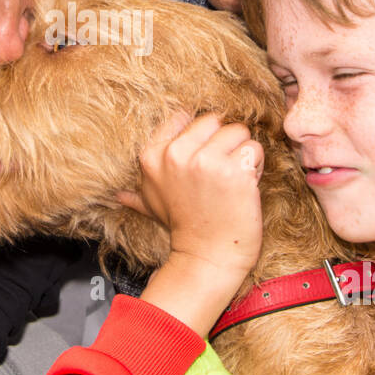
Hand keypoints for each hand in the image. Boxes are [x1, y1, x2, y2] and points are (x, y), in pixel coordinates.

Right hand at [120, 112, 263, 335]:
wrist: (207, 257)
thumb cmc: (184, 229)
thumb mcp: (153, 206)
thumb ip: (138, 193)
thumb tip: (118, 197)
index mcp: (153, 155)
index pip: (185, 116)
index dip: (200, 136)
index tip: (200, 160)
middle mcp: (176, 154)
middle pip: (215, 120)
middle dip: (223, 142)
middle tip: (219, 173)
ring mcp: (206, 161)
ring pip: (239, 132)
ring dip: (243, 154)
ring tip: (232, 181)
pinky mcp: (235, 170)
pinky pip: (254, 149)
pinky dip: (255, 167)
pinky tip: (244, 187)